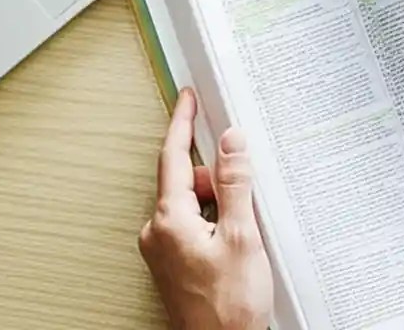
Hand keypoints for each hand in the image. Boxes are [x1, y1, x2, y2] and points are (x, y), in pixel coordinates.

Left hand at [139, 88, 272, 329]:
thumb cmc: (229, 306)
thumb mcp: (242, 236)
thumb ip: (235, 183)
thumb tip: (230, 141)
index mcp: (170, 220)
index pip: (172, 156)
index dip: (183, 122)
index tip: (188, 98)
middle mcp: (158, 232)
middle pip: (186, 181)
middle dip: (216, 181)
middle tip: (245, 204)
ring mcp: (163, 249)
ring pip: (192, 205)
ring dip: (218, 207)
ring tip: (242, 238)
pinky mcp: (173, 263)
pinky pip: (193, 226)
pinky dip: (215, 225)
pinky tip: (234, 247)